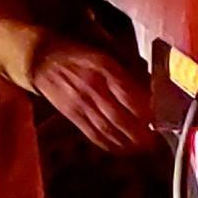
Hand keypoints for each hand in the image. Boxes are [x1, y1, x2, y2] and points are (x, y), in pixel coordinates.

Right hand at [29, 41, 155, 155]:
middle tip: (154, 141)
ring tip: (142, 148)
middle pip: (118, 117)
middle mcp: (92, 87)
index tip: (157, 118)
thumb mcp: (105, 49)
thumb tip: (149, 83)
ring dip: (126, 142)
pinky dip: (108, 144)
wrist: (41, 58)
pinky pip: (92, 134)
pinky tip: (121, 149)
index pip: (126, 93)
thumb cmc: (78, 51)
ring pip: (106, 129)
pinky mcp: (71, 115)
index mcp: (103, 67)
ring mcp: (80, 103)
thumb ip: (127, 65)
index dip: (143, 110)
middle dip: (138, 133)